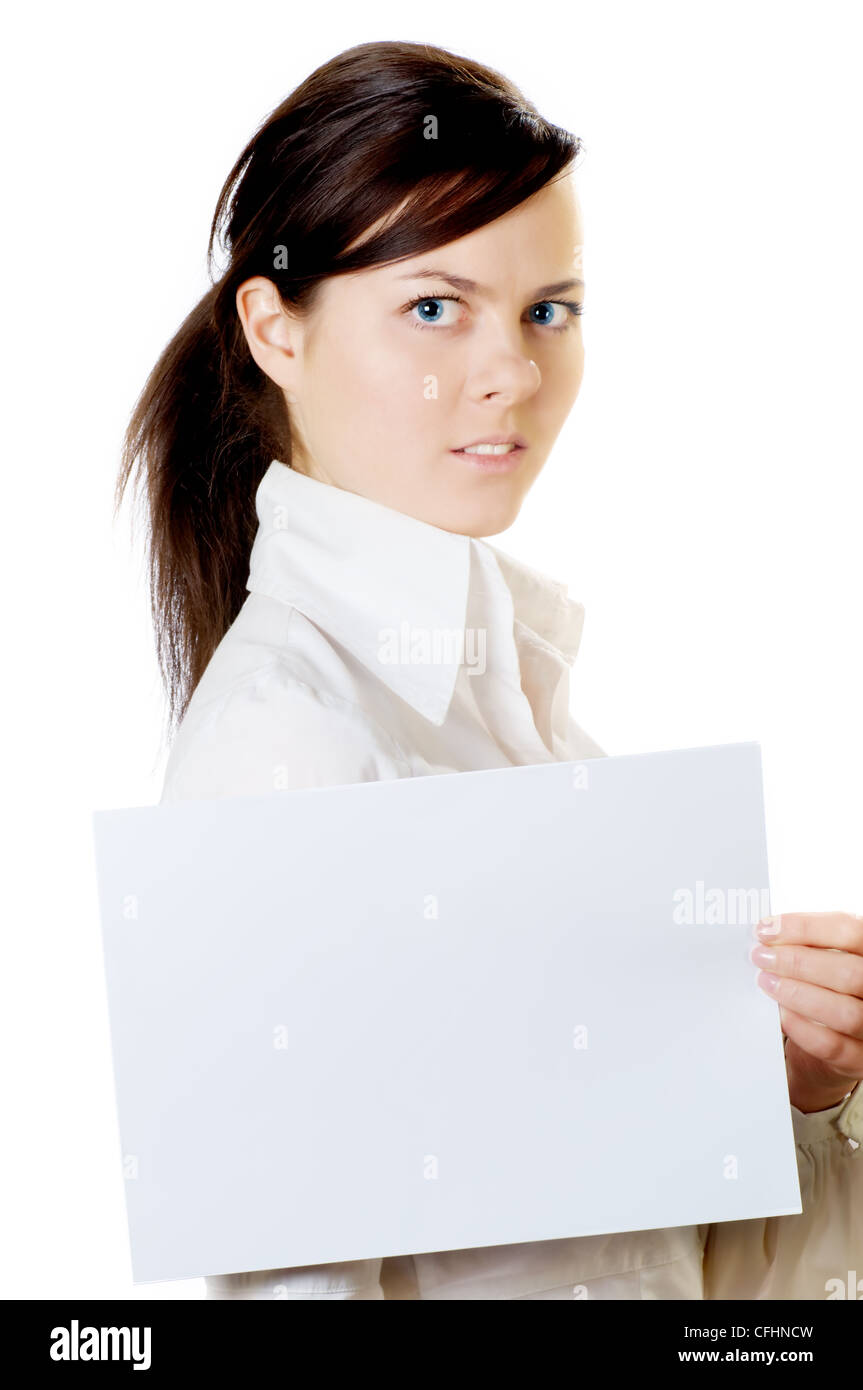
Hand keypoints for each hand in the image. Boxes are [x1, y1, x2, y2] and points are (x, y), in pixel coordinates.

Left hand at [750, 911, 862, 1113]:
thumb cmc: (833, 983)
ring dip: (797, 995)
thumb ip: (810, 944)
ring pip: (843, 1012)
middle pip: (849, 973)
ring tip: (767, 982)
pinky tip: (781, 1014)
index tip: (766, 929)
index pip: (850, 931)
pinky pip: (832, 1045)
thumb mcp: (830, 956)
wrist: (842, 1034)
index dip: (805, 927)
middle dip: (797, 963)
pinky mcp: (859, 1059)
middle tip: (761, 957)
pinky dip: (802, 1028)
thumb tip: (769, 935)